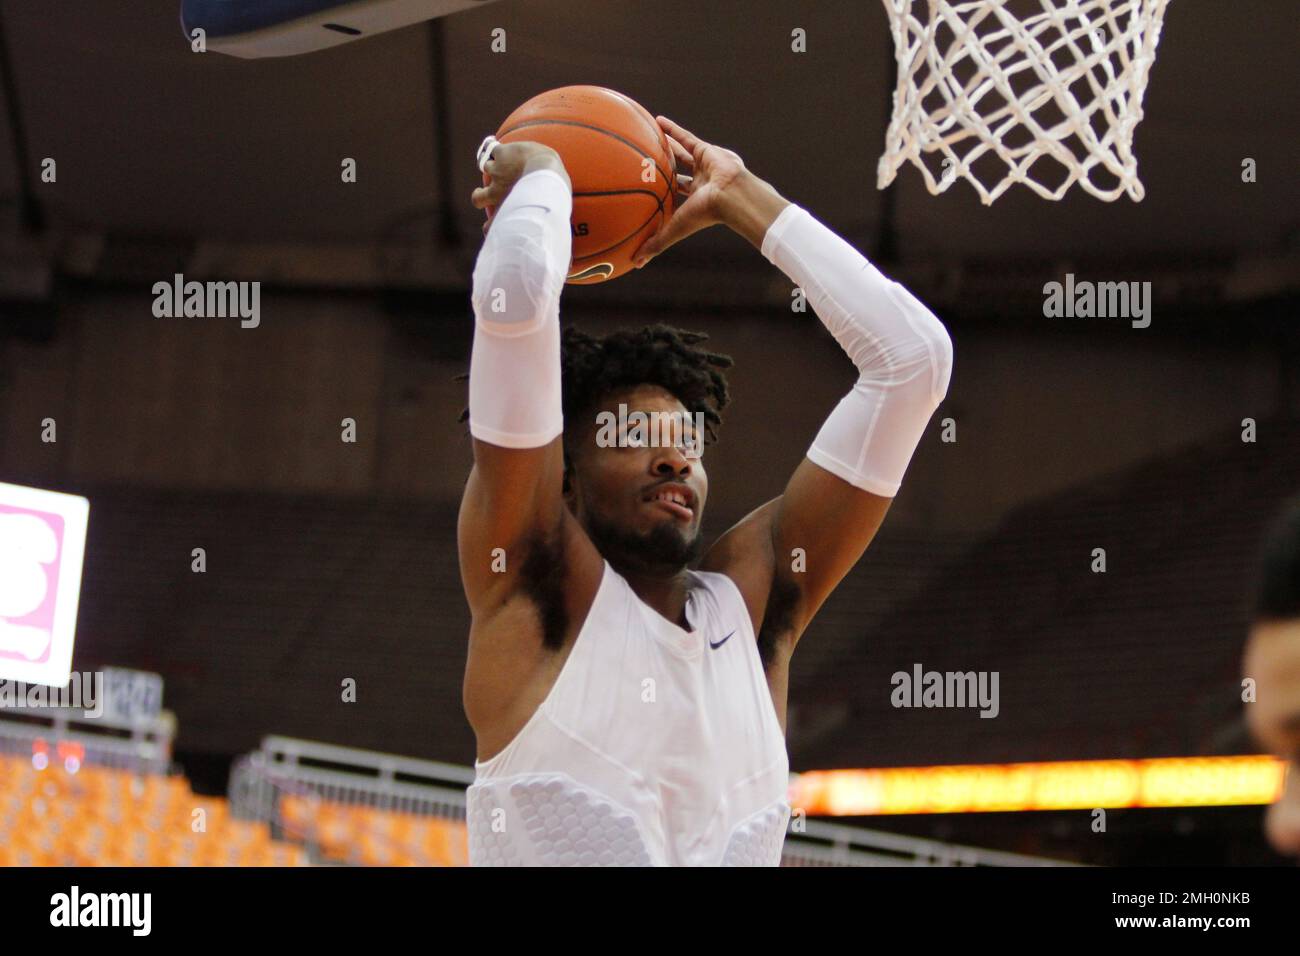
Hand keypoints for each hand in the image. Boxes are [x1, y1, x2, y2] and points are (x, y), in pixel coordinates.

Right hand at [471, 140, 570, 236]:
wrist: (545, 171)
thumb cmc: (550, 196)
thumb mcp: (545, 219)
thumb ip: (549, 234)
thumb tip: (566, 261)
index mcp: (505, 210)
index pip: (489, 227)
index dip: (490, 228)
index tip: (491, 228)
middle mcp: (495, 193)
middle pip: (477, 199)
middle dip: (479, 198)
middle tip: (483, 196)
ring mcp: (496, 173)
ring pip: (485, 169)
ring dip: (491, 168)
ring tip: (495, 164)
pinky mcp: (500, 155)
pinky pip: (492, 150)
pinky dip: (496, 149)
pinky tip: (499, 147)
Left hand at [632, 116, 747, 267]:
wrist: (731, 196)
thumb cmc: (706, 215)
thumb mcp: (675, 229)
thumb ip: (656, 244)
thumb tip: (636, 263)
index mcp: (694, 202)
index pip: (675, 199)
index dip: (663, 197)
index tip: (649, 195)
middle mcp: (699, 183)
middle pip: (678, 175)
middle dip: (664, 171)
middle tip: (648, 164)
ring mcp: (703, 165)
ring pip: (681, 154)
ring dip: (667, 147)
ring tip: (651, 138)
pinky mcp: (706, 150)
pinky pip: (686, 137)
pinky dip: (672, 130)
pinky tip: (657, 121)